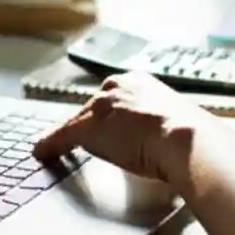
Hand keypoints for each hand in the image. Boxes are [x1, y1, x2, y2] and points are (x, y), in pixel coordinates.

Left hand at [32, 72, 234, 187]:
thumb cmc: (193, 139)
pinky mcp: (88, 125)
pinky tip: (41, 153)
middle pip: (93, 106)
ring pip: (78, 121)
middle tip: (83, 142)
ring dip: (67, 136)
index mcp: (144, 81)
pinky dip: (50, 145)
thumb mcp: (179, 124)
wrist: (189, 142)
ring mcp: (103, 104)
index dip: (111, 116)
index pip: (116, 96)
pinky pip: (62, 136)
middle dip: (87, 123)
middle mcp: (120, 85)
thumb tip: (182, 141)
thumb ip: (171, 126)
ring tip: (56, 148)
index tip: (108, 127)